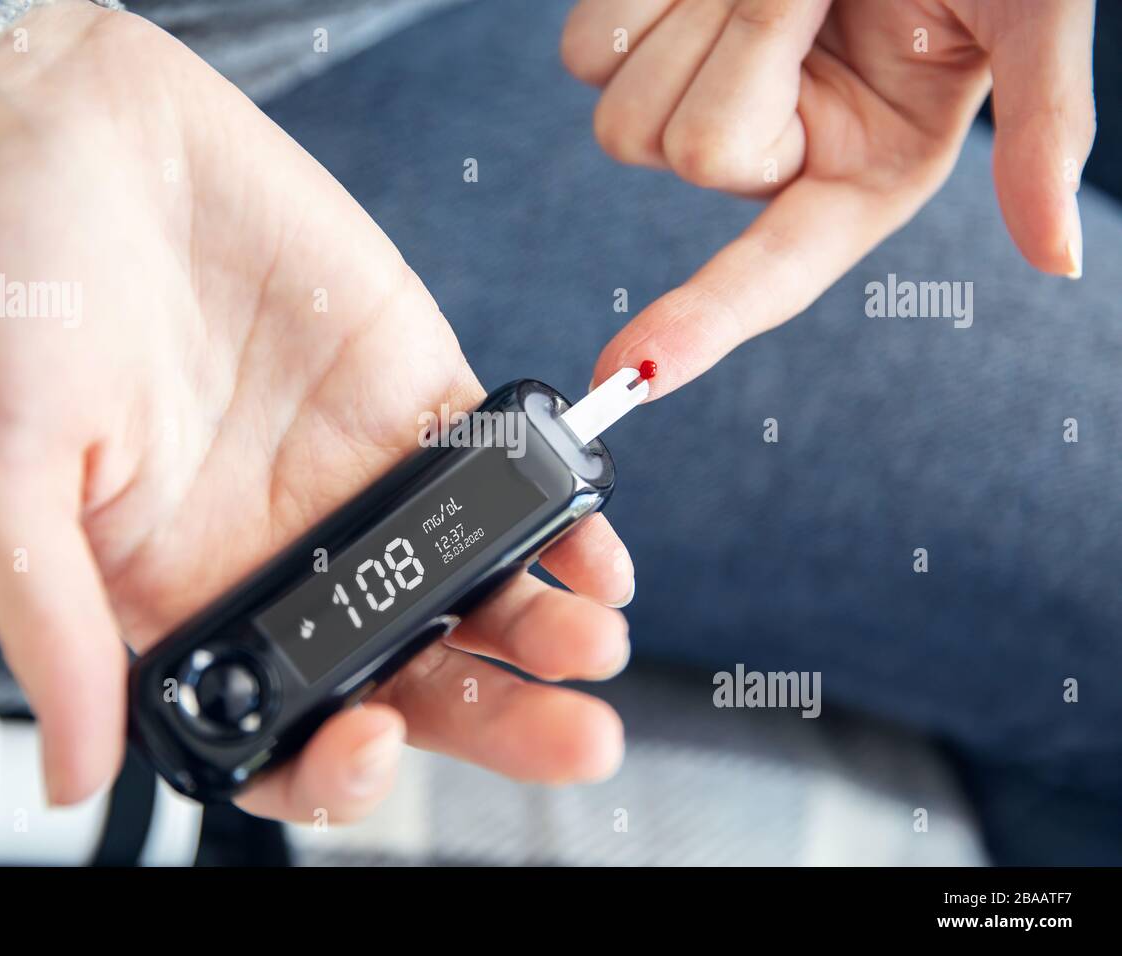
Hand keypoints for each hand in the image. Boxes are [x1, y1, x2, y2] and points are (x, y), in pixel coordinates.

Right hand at [0, 0, 630, 817]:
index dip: (336, 765)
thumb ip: (53, 627)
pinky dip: (553, 512)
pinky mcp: (410, 393)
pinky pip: (497, 473)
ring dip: (540, 628)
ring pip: (469, 588)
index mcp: (182, 596)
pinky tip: (591, 547)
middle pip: (405, 674)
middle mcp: (282, 552)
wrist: (64, 133)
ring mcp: (356, 477)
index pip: (279, 726)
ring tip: (590, 646)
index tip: (376, 741)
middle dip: (496, 717)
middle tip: (573, 735)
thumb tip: (74, 774)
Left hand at [561, 0, 1096, 396]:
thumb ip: (1046, 130)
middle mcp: (767, 153)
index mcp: (854, 174)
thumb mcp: (1029, 21)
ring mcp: (689, 106)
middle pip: (688, 154)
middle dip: (749, 42)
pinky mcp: (631, 52)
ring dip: (697, 17)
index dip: (703, 325)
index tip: (627, 376)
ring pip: (623, 119)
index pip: (771, 276)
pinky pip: (589, 55)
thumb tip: (1060, 257)